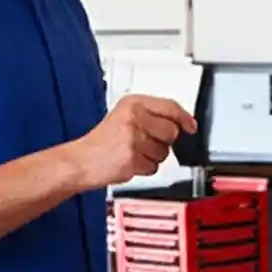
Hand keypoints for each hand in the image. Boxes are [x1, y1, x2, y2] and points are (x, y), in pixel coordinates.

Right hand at [70, 94, 196, 187]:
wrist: (82, 161)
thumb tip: (181, 123)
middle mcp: (134, 117)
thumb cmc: (103, 141)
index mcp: (132, 103)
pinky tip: (130, 162)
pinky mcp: (133, 158)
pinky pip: (154, 167)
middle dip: (163, 141)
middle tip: (145, 142)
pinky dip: (145, 168)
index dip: (184, 118)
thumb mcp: (124, 116)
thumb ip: (151, 116)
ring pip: (164, 152)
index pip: (169, 106)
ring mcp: (133, 138)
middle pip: (171, 131)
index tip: (190, 126)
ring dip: (153, 156)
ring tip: (134, 152)